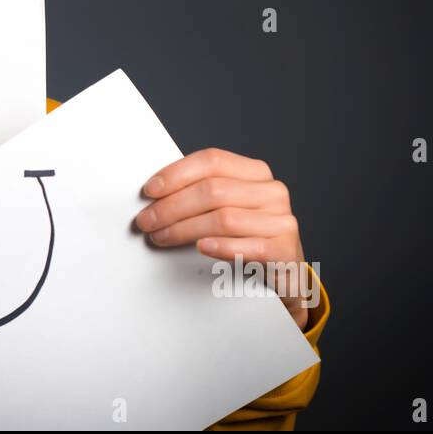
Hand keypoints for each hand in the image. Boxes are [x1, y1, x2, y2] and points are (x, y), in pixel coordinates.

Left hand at [133, 147, 311, 330]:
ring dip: (184, 229)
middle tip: (146, 221)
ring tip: (161, 237)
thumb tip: (155, 194)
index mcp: (255, 172)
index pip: (212, 161)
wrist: (286, 273)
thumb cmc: (248, 236)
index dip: (177, 173)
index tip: (150, 191)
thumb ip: (202, 194)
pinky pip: (249, 246)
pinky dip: (221, 246)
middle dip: (172, 207)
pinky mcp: (285, 250)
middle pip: (212, 190)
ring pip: (223, 218)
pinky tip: (200, 247)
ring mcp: (281, 220)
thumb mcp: (230, 207)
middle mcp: (271, 191)